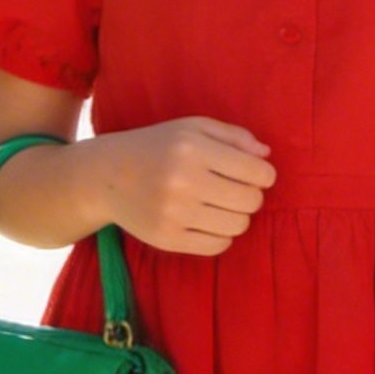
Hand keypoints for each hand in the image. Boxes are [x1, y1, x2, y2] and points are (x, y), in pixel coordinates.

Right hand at [97, 117, 275, 255]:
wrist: (108, 175)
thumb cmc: (158, 146)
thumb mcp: (193, 128)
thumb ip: (234, 136)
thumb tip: (266, 156)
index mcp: (193, 149)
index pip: (257, 172)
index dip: (263, 174)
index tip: (252, 173)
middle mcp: (183, 181)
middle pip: (250, 201)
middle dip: (252, 195)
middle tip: (236, 189)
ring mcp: (173, 213)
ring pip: (237, 226)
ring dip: (237, 216)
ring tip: (221, 205)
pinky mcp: (166, 238)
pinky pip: (217, 246)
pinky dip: (222, 235)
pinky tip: (209, 220)